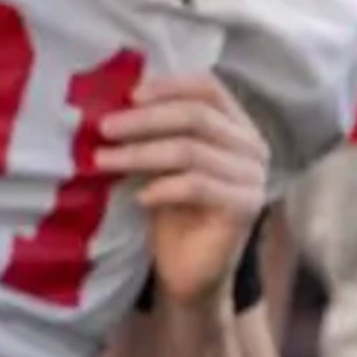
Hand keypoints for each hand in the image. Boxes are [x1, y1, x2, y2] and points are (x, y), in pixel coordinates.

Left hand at [98, 75, 268, 307]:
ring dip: (140, 154)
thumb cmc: (170, 209)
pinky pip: (198, 186)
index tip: (128, 95)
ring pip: (191, 151)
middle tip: (103, 128)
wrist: (188, 270)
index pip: (209, 89)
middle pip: (197, 117)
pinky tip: (139, 197)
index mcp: (236, 127)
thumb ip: (151, 131)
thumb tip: (109, 102)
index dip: (169, 86)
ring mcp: (253, 177)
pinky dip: (162, 187)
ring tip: (103, 161)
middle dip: (144, 120)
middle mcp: (252, 147)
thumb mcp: (158, 162)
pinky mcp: (246, 207)